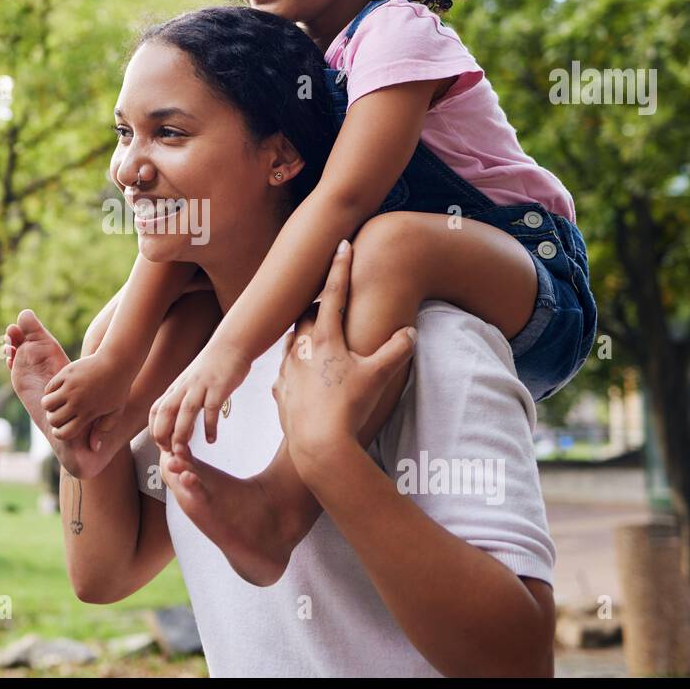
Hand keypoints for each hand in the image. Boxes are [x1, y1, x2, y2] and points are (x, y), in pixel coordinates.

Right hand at [39, 352, 130, 448]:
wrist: (117, 362)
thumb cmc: (118, 389)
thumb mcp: (115, 412)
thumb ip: (103, 430)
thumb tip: (94, 448)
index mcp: (88, 414)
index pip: (64, 433)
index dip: (60, 434)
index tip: (62, 429)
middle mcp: (76, 402)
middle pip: (53, 419)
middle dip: (54, 419)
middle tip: (59, 414)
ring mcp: (70, 387)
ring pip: (46, 403)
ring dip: (49, 405)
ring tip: (56, 402)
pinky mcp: (66, 374)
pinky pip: (49, 388)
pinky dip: (51, 391)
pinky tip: (59, 390)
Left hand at [148, 341, 251, 455]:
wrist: (231, 345)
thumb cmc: (212, 366)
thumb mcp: (190, 381)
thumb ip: (183, 399)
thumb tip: (177, 423)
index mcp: (177, 387)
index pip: (157, 409)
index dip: (155, 429)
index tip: (161, 445)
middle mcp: (185, 387)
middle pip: (166, 411)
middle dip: (162, 433)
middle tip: (169, 452)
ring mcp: (201, 386)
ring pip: (185, 411)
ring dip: (182, 433)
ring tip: (183, 451)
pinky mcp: (219, 387)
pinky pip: (212, 409)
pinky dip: (210, 426)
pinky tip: (211, 440)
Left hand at [271, 239, 416, 466]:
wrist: (318, 444)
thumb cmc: (349, 408)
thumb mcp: (379, 377)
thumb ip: (396, 350)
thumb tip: (410, 332)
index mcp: (324, 338)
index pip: (334, 293)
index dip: (340, 267)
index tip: (343, 244)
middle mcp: (300, 349)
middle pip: (306, 315)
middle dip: (317, 305)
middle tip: (327, 300)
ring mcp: (286, 370)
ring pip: (291, 341)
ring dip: (303, 336)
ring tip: (314, 337)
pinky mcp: (279, 392)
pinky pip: (285, 372)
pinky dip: (294, 368)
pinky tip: (302, 376)